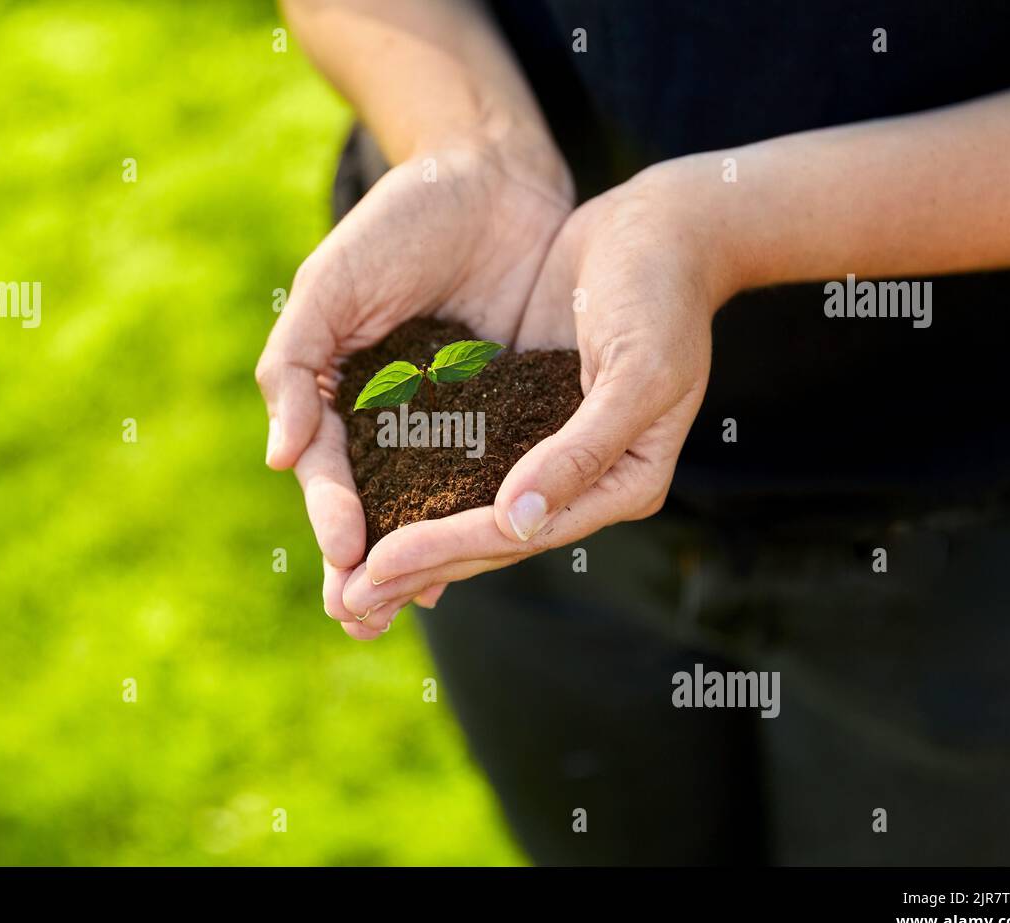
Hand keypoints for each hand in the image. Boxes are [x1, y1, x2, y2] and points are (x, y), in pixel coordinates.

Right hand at [257, 133, 572, 638]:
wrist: (491, 177)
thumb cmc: (400, 223)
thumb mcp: (333, 285)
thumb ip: (296, 367)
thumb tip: (279, 460)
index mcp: (341, 391)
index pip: (330, 468)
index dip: (332, 514)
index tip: (343, 555)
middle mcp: (393, 416)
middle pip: (376, 504)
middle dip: (367, 563)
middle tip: (360, 621)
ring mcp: (453, 418)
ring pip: (434, 501)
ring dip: (425, 556)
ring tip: (420, 606)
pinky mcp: (510, 410)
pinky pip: (496, 471)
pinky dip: (488, 512)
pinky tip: (488, 553)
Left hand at [341, 158, 740, 624]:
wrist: (661, 229)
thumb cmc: (663, 294)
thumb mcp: (640, 371)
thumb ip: (582, 450)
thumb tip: (516, 522)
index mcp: (624, 481)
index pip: (521, 532)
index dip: (447, 550)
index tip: (377, 567)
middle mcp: (585, 480)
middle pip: (491, 537)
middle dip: (417, 568)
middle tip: (345, 604)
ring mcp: (551, 451)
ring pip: (471, 509)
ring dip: (411, 543)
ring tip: (348, 580)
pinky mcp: (522, 416)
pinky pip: (465, 463)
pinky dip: (421, 487)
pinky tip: (371, 506)